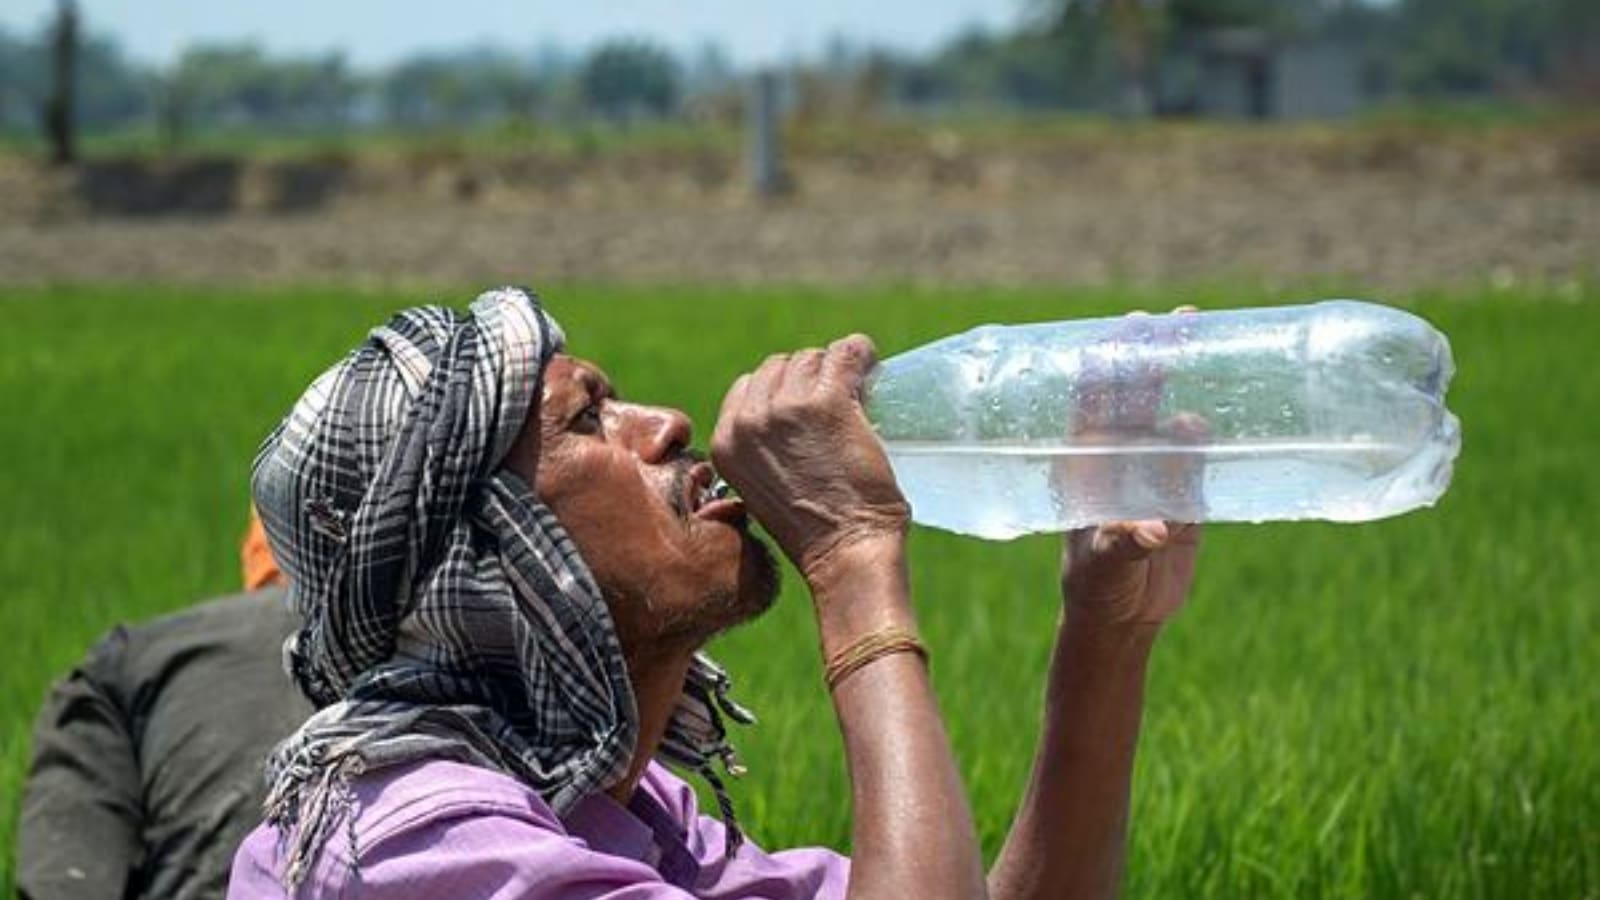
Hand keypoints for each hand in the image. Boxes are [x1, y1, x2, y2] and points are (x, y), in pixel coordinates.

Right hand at [711, 334, 909, 582]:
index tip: (809, 408)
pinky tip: (872, 367)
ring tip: (858, 394)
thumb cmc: (816, 532)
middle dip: (810, 379)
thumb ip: (763, 452)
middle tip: (839, 405)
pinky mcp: (828, 402)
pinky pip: (846, 353)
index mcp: (725, 443)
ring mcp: (787, 409)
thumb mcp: (763, 490)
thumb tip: (789, 424)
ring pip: (813, 358)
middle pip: (780, 367)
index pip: (749, 386)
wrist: (845, 553)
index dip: (783, 392)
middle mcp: (748, 421)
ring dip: (836, 370)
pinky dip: (862, 355)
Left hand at [1059, 305, 1202, 628]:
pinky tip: (1236, 414)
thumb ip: (1123, 543)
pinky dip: (1215, 437)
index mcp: (1085, 462)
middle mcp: (1119, 459)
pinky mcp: (1183, 496)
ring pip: (1176, 421)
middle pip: (1140, 395)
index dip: (1112, 360)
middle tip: (1186, 318)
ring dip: (1196, 390)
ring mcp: (1153, 474)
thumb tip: (1153, 528)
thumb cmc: (1095, 586)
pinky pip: (1202, 458)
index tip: (1131, 325)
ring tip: (1219, 355)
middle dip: (1159, 356)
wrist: (1122, 619)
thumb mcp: (1103, 564)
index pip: (1095, 399)